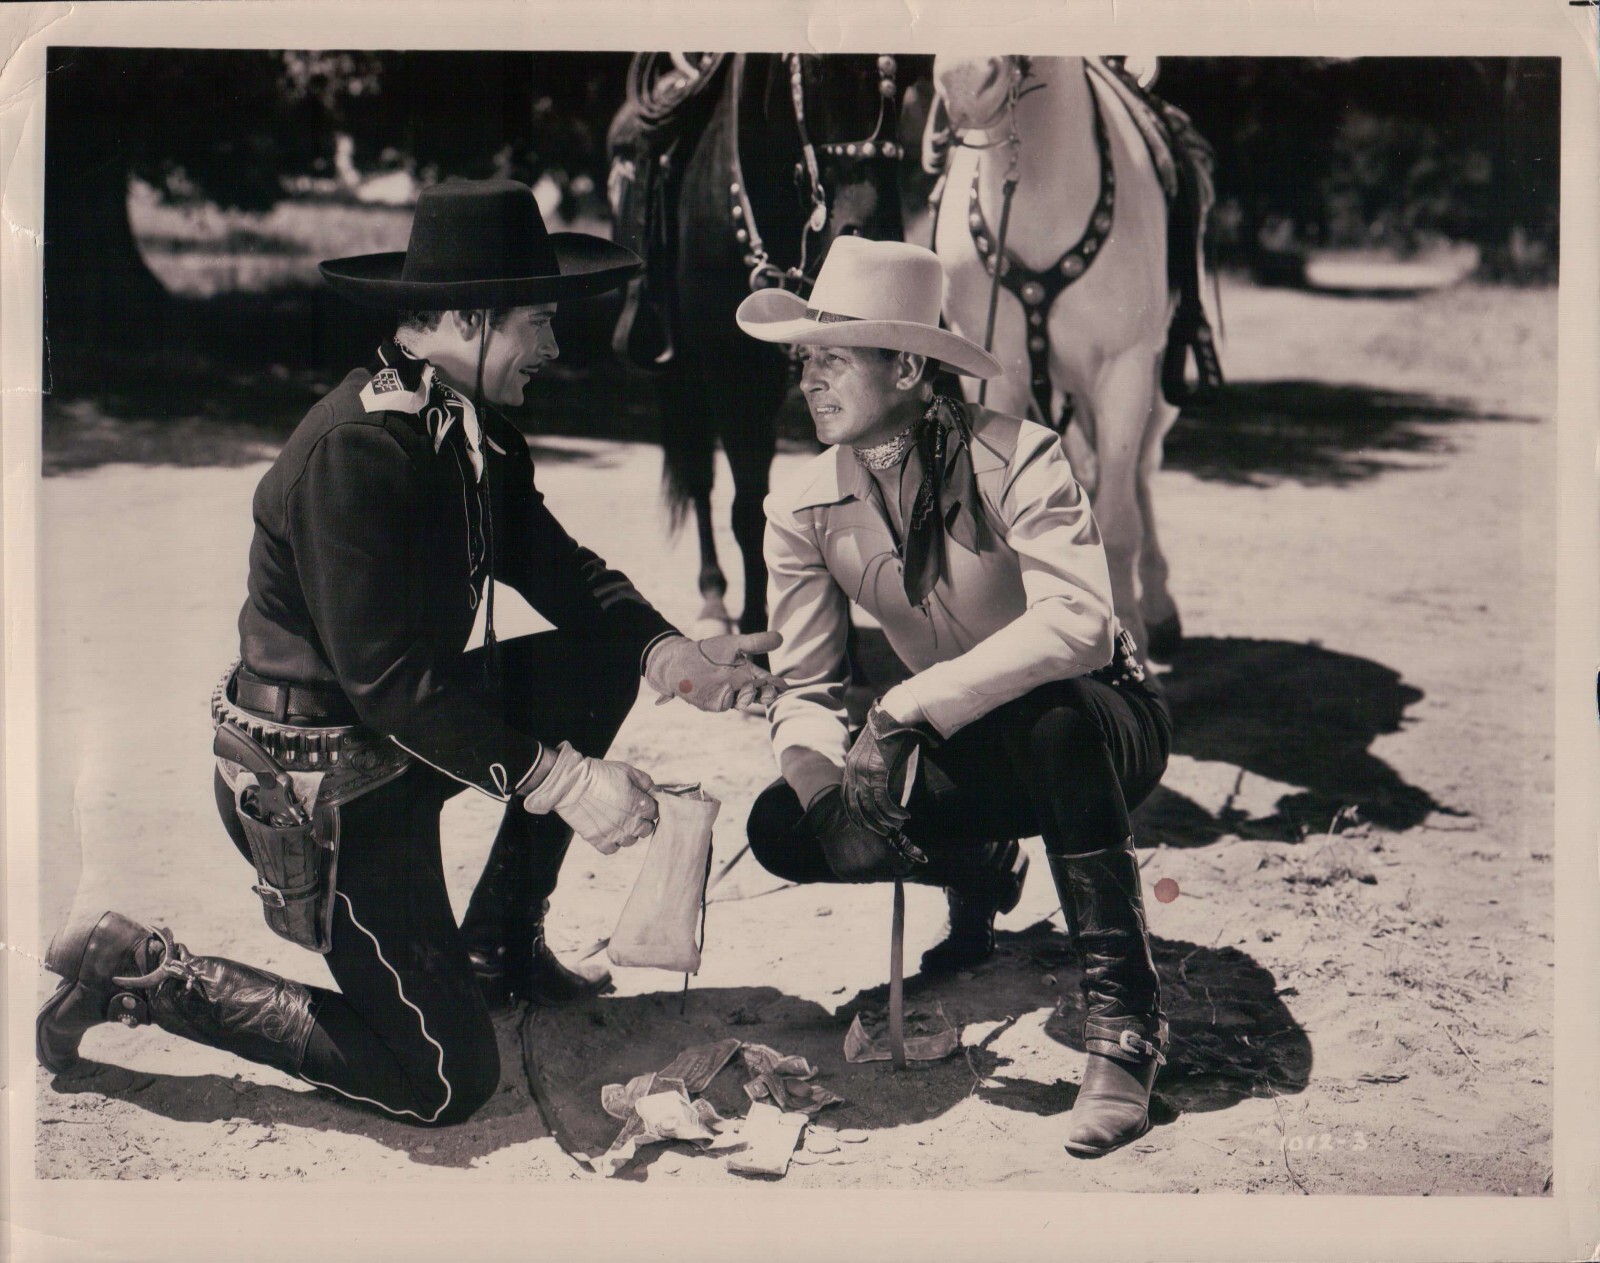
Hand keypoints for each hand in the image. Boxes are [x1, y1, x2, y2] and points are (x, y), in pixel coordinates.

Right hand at [521, 741, 657, 854]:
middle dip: (642, 821)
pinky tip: (608, 830)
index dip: (649, 806)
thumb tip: (654, 790)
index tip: (640, 802)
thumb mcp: (626, 770)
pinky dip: (612, 842)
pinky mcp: (599, 841)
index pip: (655, 812)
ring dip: (628, 832)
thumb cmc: (600, 774)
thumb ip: (645, 781)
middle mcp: (630, 822)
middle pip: (647, 829)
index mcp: (639, 804)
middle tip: (630, 812)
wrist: (571, 784)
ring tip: (618, 821)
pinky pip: (613, 849)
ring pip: (631, 841)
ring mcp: (615, 834)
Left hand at [644, 631, 789, 711]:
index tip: (783, 685)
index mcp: (749, 675)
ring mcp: (727, 697)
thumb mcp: (735, 644)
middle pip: (759, 695)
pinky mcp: (711, 702)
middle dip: (766, 695)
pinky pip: (722, 704)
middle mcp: (741, 689)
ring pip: (743, 702)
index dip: (776, 684)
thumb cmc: (710, 652)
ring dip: (748, 697)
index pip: (767, 682)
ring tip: (750, 689)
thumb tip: (781, 637)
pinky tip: (729, 689)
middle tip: (770, 692)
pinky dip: (727, 698)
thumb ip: (755, 642)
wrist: (680, 659)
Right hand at [803, 785, 926, 881]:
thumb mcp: (887, 826)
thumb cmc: (863, 816)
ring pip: (872, 878)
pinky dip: (860, 871)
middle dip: (888, 865)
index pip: (902, 868)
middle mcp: (870, 867)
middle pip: (888, 874)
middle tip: (881, 852)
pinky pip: (858, 878)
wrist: (832, 816)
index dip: (903, 862)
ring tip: (867, 853)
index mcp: (884, 854)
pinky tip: (856, 857)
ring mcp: (855, 872)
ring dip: (874, 870)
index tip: (900, 857)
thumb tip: (922, 858)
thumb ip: (904, 844)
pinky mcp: (843, 874)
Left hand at [842, 702, 929, 834]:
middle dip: (870, 823)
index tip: (864, 824)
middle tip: (883, 831)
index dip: (855, 814)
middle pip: (857, 806)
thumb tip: (877, 783)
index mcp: (850, 766)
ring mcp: (866, 773)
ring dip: (885, 820)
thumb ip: (868, 766)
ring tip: (897, 825)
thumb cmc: (887, 732)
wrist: (894, 716)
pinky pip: (885, 801)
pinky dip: (895, 812)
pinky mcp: (880, 773)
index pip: (847, 797)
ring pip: (872, 807)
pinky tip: (904, 816)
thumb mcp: (872, 750)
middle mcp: (854, 771)